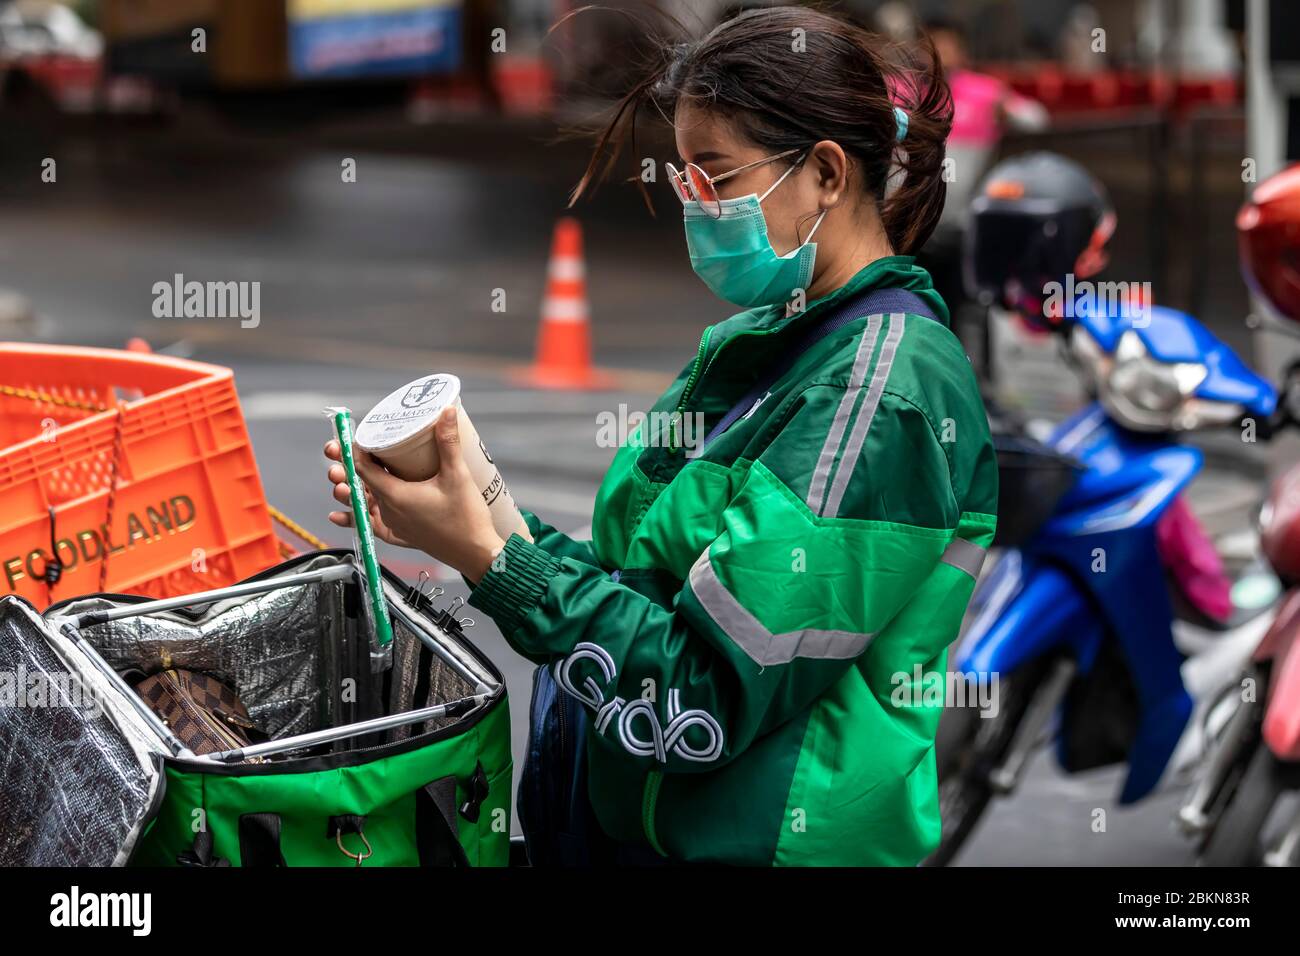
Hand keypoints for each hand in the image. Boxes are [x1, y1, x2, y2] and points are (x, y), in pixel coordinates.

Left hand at [324, 407, 506, 582]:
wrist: (476, 553)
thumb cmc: (467, 518)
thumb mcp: (457, 475)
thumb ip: (448, 442)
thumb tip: (447, 411)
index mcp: (396, 496)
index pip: (363, 469)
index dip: (353, 451)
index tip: (351, 436)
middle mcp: (389, 512)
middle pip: (358, 485)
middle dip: (344, 467)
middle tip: (333, 451)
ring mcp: (394, 524)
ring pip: (361, 504)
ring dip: (349, 489)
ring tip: (336, 478)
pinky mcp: (402, 535)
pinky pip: (371, 526)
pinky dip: (354, 518)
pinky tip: (338, 515)